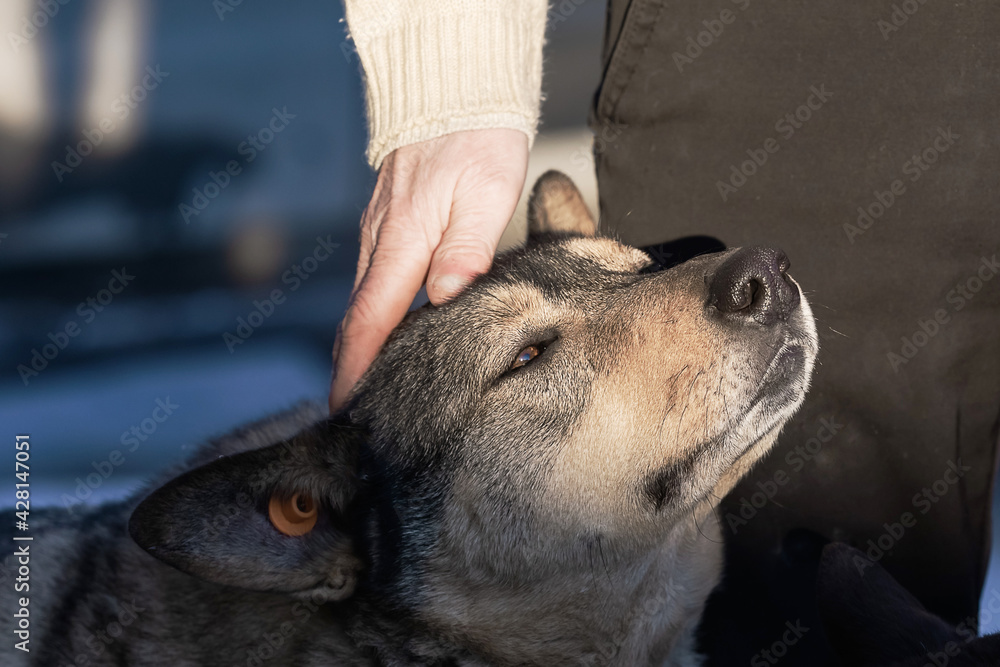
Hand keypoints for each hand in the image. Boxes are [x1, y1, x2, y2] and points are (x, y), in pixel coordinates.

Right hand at [329, 128, 528, 411]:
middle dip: (354, 368)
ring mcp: (380, 231)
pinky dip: (376, 315)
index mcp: (405, 241)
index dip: (359, 368)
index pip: (373, 319)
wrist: (455, 89)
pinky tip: (393, 333)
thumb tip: (446, 300)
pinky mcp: (389, 222)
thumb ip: (466, 250)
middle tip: (362, 418)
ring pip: (366, 300)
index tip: (348, 410)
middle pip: (360, 318)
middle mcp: (382, 240)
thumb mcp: (485, 193)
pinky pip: (375, 279)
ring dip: (365, 345)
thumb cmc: (479, 139)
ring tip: (377, 390)